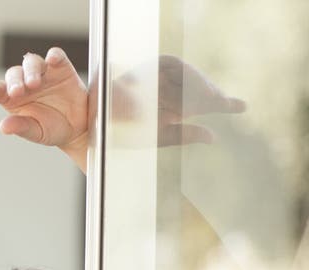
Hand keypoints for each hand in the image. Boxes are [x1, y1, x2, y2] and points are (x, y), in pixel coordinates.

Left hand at [0, 47, 88, 171]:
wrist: (77, 128)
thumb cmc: (52, 129)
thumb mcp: (36, 132)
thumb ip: (21, 127)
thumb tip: (4, 127)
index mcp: (13, 99)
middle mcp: (25, 82)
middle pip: (14, 74)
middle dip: (14, 81)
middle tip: (17, 91)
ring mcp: (43, 73)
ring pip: (32, 62)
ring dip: (31, 70)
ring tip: (34, 83)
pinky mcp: (60, 67)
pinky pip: (56, 56)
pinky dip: (54, 55)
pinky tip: (52, 59)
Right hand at [116, 55, 246, 145]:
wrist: (93, 121)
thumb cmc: (119, 133)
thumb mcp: (157, 137)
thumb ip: (184, 136)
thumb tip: (214, 137)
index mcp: (168, 111)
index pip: (200, 104)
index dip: (222, 104)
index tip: (242, 107)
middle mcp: (167, 93)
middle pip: (198, 89)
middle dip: (215, 97)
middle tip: (232, 105)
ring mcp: (159, 79)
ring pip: (189, 77)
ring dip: (203, 87)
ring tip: (217, 101)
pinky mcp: (149, 67)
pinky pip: (175, 65)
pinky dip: (187, 76)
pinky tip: (195, 90)